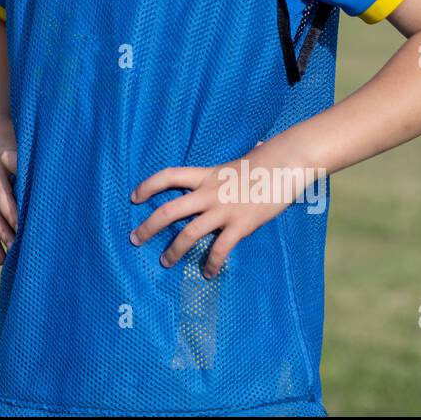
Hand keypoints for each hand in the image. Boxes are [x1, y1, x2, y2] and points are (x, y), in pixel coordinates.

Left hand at [128, 141, 295, 278]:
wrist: (286, 164)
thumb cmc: (267, 161)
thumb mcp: (242, 160)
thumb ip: (238, 163)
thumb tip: (259, 146)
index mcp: (206, 175)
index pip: (168, 176)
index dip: (148, 185)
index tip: (134, 197)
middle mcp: (209, 193)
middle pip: (169, 210)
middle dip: (148, 227)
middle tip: (134, 239)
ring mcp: (223, 210)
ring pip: (189, 233)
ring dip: (173, 250)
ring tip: (164, 262)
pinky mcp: (241, 225)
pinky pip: (220, 249)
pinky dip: (212, 263)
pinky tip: (208, 273)